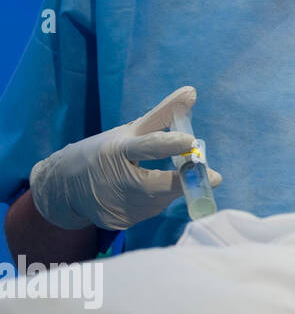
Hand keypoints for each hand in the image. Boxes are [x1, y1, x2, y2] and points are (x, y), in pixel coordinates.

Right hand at [29, 86, 222, 231]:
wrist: (63, 188)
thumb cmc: (103, 152)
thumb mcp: (129, 131)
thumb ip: (163, 114)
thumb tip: (192, 91)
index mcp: (116, 151)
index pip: (145, 147)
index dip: (168, 144)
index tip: (191, 141)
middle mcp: (114, 180)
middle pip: (158, 184)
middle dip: (186, 180)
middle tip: (212, 176)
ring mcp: (116, 205)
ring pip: (159, 200)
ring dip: (171, 190)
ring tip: (165, 178)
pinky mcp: (119, 221)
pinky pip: (149, 211)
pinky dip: (155, 202)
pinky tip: (144, 194)